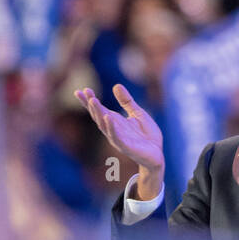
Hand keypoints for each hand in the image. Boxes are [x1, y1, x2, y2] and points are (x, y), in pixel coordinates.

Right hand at [75, 84, 164, 199]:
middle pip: (98, 116)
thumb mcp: (137, 113)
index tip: (80, 90)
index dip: (89, 101)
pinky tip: (107, 118)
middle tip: (85, 92)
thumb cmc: (147, 136)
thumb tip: (116, 85)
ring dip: (98, 113)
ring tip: (93, 100)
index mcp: (115, 122)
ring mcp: (118, 139)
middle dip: (91, 105)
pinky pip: (116, 137)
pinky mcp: (126, 147)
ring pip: (104, 126)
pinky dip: (111, 128)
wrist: (158, 153)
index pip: (99, 110)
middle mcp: (113, 130)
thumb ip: (126, 101)